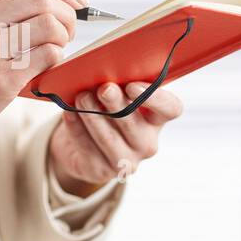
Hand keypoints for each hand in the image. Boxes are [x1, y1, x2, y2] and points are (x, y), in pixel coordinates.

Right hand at [0, 0, 87, 152]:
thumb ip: (1, 7)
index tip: (76, 1)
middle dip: (67, 14)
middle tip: (68, 30)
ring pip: (50, 25)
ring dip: (63, 38)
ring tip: (55, 49)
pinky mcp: (0, 78)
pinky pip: (48, 55)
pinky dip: (56, 58)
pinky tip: (45, 65)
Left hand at [48, 81, 183, 196]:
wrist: (83, 144)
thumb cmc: (104, 110)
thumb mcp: (117, 95)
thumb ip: (119, 84)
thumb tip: (105, 69)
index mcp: (157, 119)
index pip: (171, 109)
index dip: (155, 98)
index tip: (132, 86)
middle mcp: (147, 142)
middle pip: (134, 124)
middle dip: (117, 104)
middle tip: (103, 88)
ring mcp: (126, 160)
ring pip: (109, 138)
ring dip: (93, 115)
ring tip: (82, 97)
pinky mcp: (102, 170)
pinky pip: (87, 147)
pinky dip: (77, 127)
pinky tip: (69, 112)